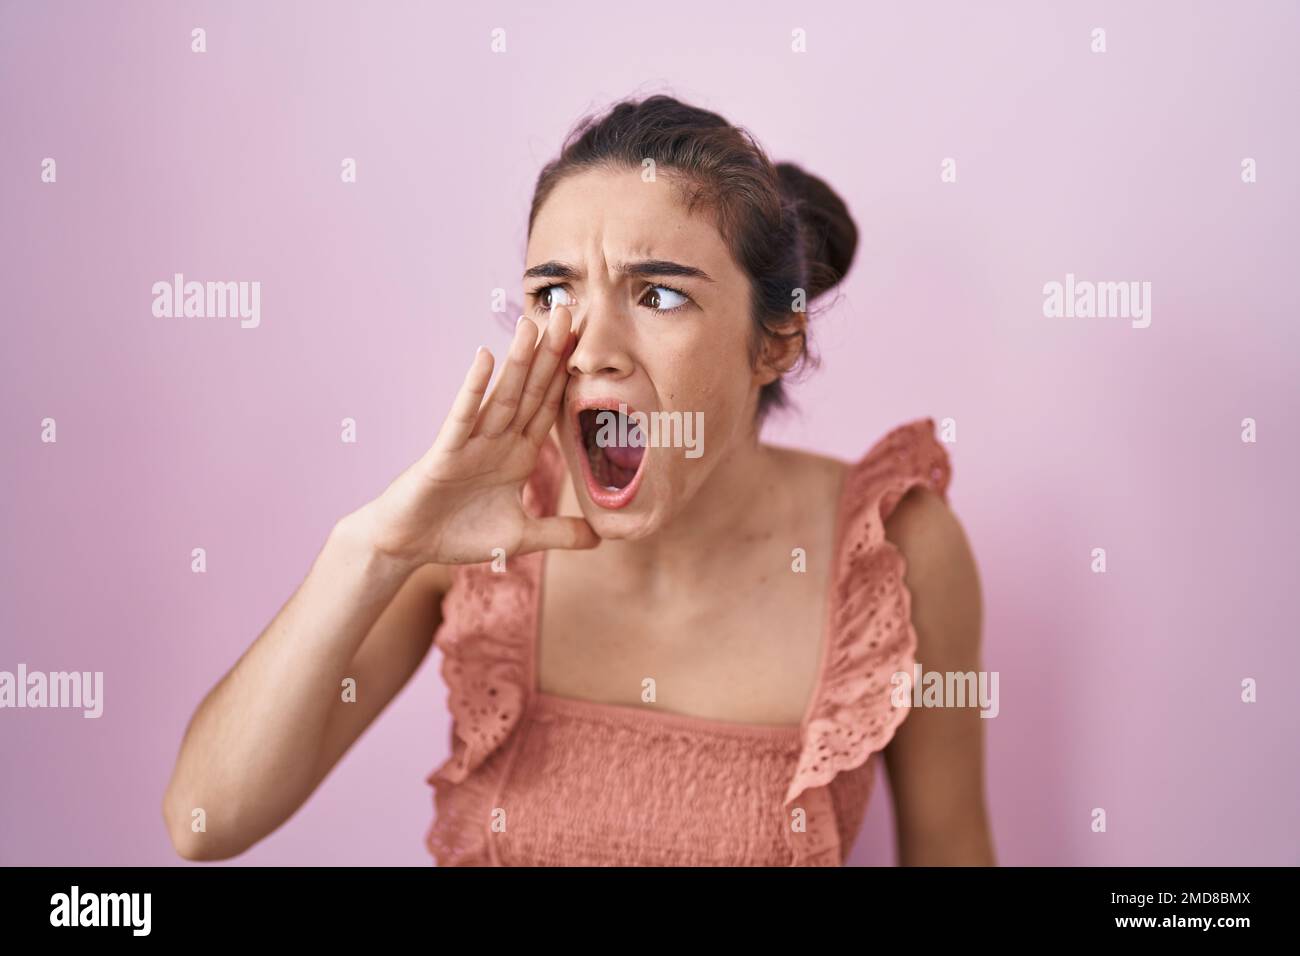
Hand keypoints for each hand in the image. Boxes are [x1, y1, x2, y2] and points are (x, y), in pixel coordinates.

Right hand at [352, 303, 597, 567]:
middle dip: (551, 355)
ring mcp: (471, 444)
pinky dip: (473, 389)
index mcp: (519, 454)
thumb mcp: (520, 537)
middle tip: (569, 312)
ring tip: (534, 324)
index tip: (589, 344)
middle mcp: (498, 441)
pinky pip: (462, 418)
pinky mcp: (444, 454)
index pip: (549, 408)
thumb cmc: (458, 534)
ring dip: (518, 361)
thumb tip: (601, 538)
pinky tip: (485, 359)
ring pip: (502, 397)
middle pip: (531, 392)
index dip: (569, 378)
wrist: (408, 546)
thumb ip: (559, 532)